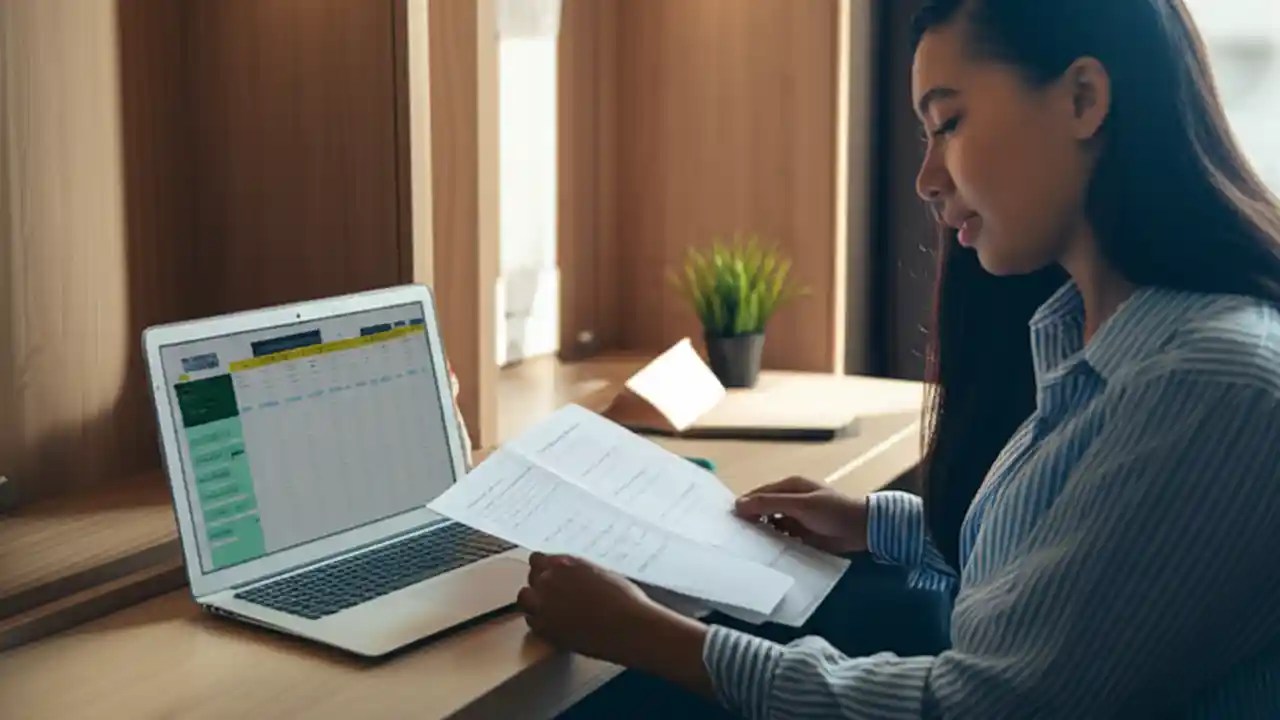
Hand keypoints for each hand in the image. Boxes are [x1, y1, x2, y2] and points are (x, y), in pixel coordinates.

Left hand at [517, 553, 712, 694]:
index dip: (544, 568)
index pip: (538, 559)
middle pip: (531, 576)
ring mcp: (544, 604)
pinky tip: (556, 625)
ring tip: (550, 610)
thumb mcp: (601, 574)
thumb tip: (571, 577)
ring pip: (525, 598)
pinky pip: (530, 621)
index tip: (550, 575)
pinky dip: (539, 622)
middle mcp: (550, 579)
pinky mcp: (544, 628)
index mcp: (565, 562)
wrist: (629, 627)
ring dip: (534, 601)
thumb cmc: (624, 600)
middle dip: (540, 583)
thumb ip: (578, 572)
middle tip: (554, 594)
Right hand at [734, 476, 868, 554]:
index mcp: (790, 487)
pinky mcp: (802, 535)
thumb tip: (738, 504)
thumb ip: (769, 503)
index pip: (760, 494)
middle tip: (734, 537)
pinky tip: (764, 553)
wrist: (862, 529)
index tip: (729, 520)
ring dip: (762, 534)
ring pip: (772, 525)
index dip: (745, 505)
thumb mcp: (799, 505)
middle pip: (764, 509)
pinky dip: (774, 543)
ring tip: (745, 548)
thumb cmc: (832, 511)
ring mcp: (796, 518)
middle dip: (751, 520)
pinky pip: (782, 538)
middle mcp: (791, 501)